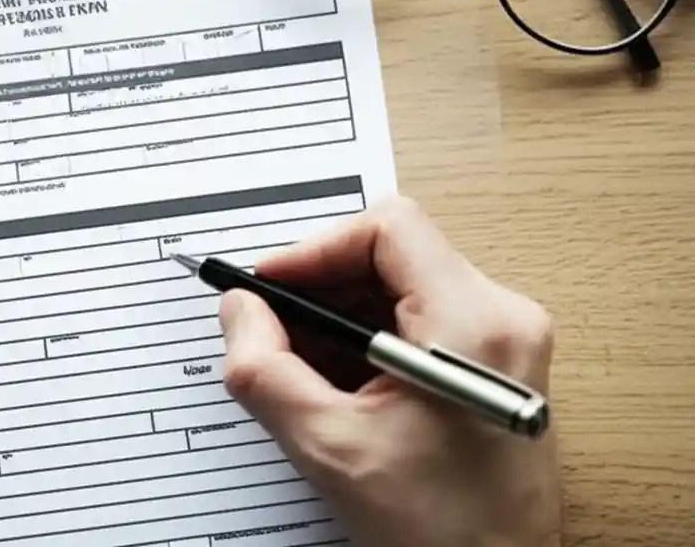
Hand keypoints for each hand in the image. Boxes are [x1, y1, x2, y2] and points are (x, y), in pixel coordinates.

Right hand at [220, 197, 560, 546]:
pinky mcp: (494, 362)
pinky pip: (419, 319)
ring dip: (339, 315)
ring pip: (401, 285)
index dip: (315, 248)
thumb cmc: (441, 530)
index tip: (270, 285)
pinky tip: (335, 383)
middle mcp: (502, 319)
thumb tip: (239, 311)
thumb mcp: (328, 446)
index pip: (388, 227)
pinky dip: (366, 338)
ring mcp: (504, 340)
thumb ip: (265, 369)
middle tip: (270, 326)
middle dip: (320, 287)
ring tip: (299, 365)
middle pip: (393, 253)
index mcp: (473, 325)